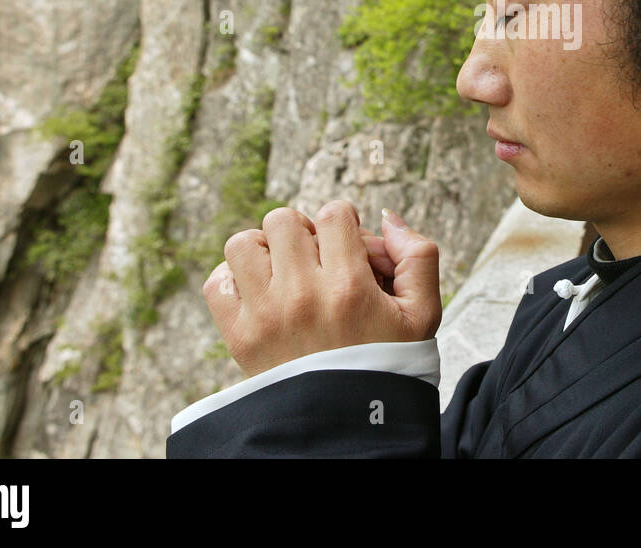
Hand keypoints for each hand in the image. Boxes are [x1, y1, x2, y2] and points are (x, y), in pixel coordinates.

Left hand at [203, 200, 441, 377]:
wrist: (352, 427)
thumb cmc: (388, 366)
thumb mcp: (423, 314)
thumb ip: (418, 256)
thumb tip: (387, 218)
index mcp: (349, 287)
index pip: (333, 214)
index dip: (345, 223)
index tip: (349, 249)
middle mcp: (303, 296)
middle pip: (285, 221)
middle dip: (304, 232)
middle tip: (318, 260)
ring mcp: (266, 316)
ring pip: (244, 243)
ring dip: (264, 250)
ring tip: (285, 271)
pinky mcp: (240, 336)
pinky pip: (217, 283)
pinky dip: (233, 279)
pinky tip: (261, 292)